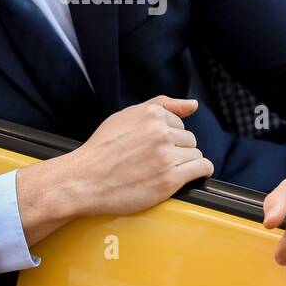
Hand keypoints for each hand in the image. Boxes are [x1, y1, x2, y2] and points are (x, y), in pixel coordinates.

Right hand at [66, 95, 213, 214]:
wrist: (84, 180)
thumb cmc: (101, 150)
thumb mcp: (126, 116)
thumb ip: (161, 105)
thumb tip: (193, 105)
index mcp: (151, 114)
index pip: (178, 123)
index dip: (168, 137)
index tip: (154, 148)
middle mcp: (161, 132)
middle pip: (189, 139)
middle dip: (177, 150)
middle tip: (156, 162)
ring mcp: (166, 156)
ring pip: (195, 154)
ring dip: (185, 163)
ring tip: (165, 171)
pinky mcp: (169, 179)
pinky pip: (201, 168)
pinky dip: (201, 172)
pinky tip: (192, 175)